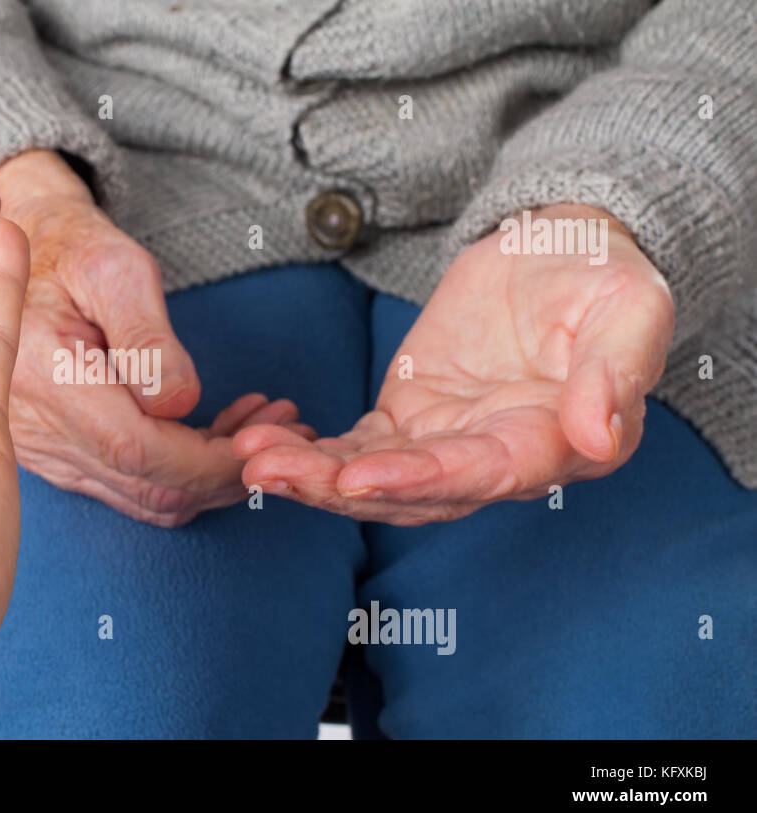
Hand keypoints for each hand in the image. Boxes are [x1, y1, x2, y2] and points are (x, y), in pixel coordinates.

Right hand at [0, 150, 312, 526]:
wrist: (12, 259)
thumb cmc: (70, 250)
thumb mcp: (112, 266)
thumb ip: (145, 335)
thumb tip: (180, 403)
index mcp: (42, 375)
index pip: (136, 450)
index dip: (209, 458)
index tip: (266, 435)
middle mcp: (32, 428)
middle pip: (145, 486)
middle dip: (226, 470)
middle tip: (286, 428)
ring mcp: (41, 450)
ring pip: (140, 496)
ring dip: (211, 474)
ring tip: (261, 423)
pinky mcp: (55, 457)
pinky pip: (125, 486)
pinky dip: (182, 471)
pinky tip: (214, 432)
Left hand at [236, 204, 673, 524]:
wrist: (557, 252)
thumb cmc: (602, 279)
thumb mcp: (629, 311)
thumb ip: (614, 373)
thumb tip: (596, 436)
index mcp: (559, 446)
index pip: (487, 475)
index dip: (422, 481)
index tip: (358, 479)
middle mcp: (498, 461)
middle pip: (415, 492)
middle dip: (338, 489)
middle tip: (269, 472)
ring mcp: (447, 446)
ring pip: (374, 477)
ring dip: (311, 476)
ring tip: (251, 459)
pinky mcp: (408, 422)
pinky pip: (353, 448)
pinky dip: (309, 452)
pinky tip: (260, 444)